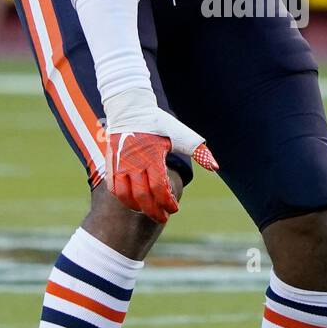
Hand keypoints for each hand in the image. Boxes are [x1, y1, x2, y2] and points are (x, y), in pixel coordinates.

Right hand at [104, 104, 217, 224]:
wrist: (130, 109)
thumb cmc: (158, 123)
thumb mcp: (181, 134)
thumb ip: (199, 151)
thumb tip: (215, 168)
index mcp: (153, 156)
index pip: (160, 188)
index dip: (167, 203)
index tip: (174, 209)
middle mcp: (135, 162)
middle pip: (143, 196)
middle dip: (154, 211)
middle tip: (163, 218)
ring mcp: (121, 164)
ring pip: (126, 195)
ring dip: (137, 207)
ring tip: (147, 211)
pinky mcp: (111, 164)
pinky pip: (114, 188)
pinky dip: (123, 199)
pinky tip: (132, 202)